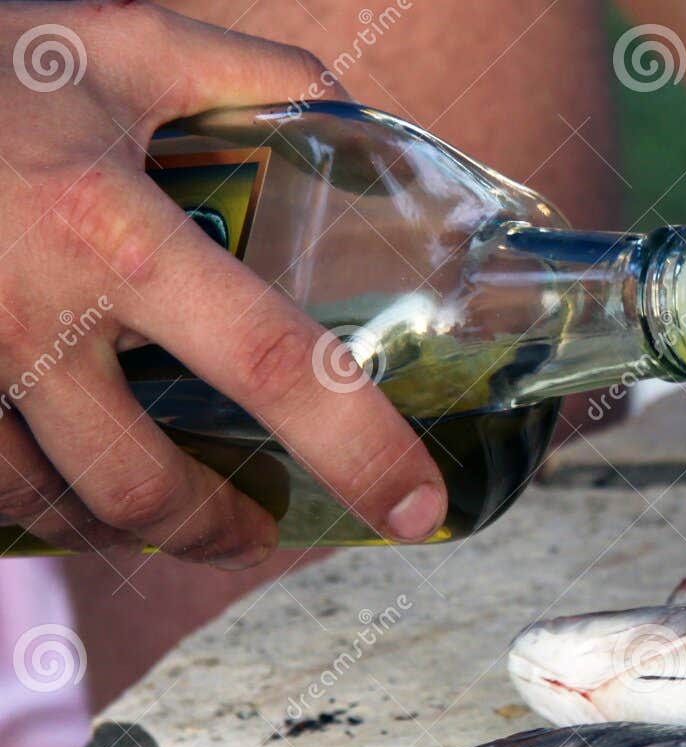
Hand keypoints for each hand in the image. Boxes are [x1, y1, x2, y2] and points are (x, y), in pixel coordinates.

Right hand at [0, 1, 444, 564]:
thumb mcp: (119, 43)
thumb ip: (249, 75)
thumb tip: (351, 116)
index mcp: (109, 229)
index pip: (270, 362)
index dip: (356, 447)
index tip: (416, 507)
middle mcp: (25, 314)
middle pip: (142, 482)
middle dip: (218, 528)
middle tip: (261, 523)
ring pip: (47, 505)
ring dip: (124, 528)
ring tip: (172, 511)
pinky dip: (33, 505)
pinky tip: (67, 481)